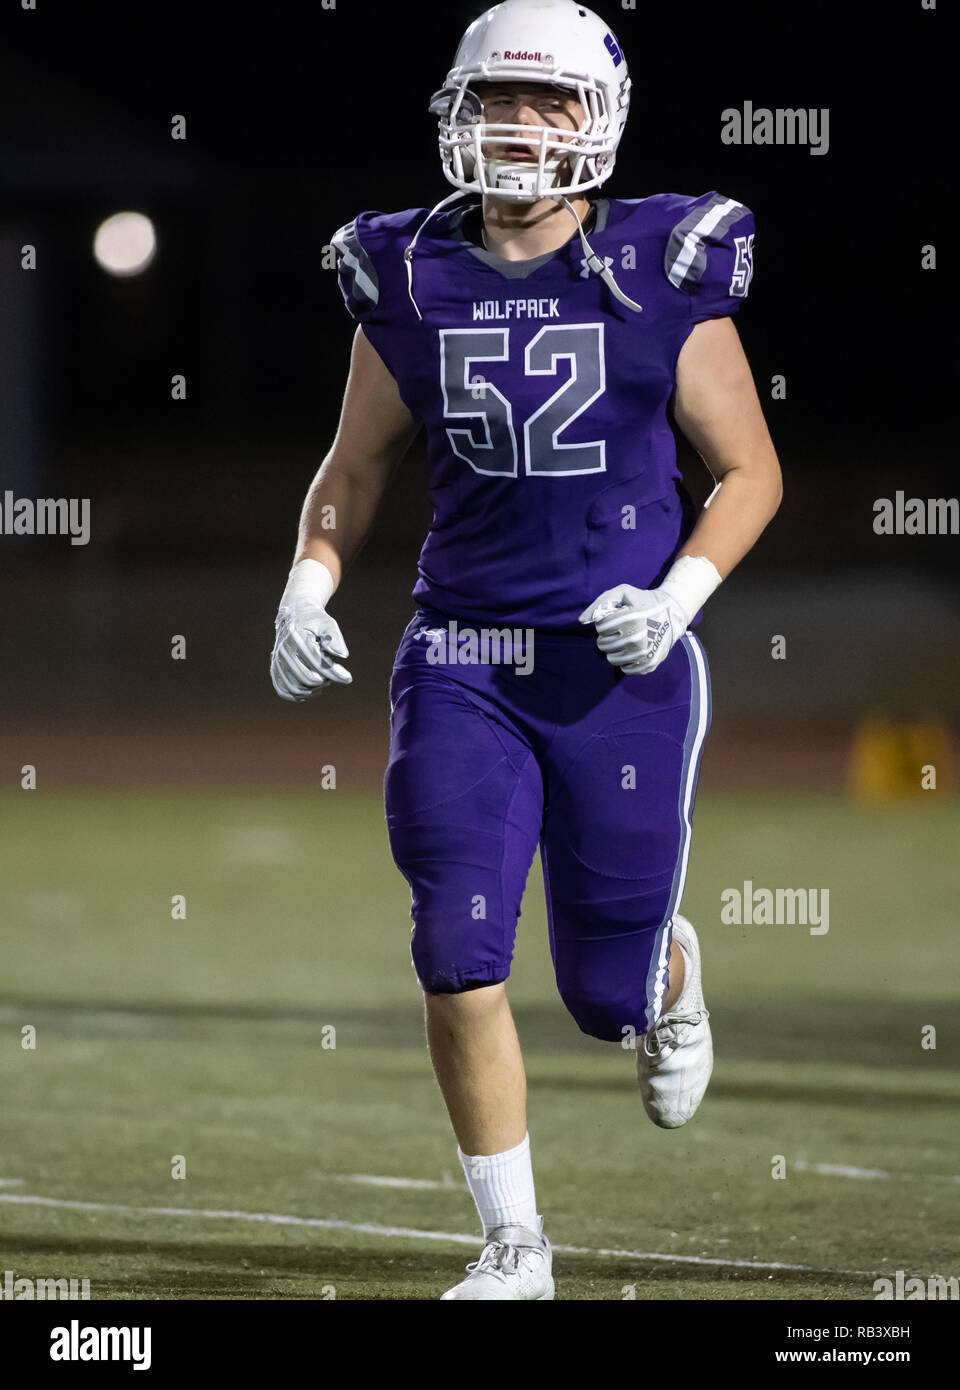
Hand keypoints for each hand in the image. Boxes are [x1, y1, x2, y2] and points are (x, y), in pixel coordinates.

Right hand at [270, 560, 351, 700]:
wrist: (295, 615)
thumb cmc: (315, 620)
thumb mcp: (328, 623)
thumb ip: (335, 638)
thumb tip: (343, 656)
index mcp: (297, 638)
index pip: (318, 663)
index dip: (335, 674)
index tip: (348, 678)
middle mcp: (284, 651)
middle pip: (308, 678)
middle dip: (326, 681)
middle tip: (334, 675)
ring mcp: (277, 661)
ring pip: (296, 688)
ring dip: (313, 690)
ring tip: (324, 681)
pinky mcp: (275, 669)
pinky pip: (284, 690)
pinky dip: (298, 696)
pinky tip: (312, 692)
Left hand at [579, 582, 686, 674]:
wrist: (672, 614)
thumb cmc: (642, 602)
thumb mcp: (623, 592)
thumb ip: (600, 603)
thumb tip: (582, 620)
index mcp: (631, 618)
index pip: (600, 627)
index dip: (605, 622)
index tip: (617, 618)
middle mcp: (638, 638)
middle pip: (602, 644)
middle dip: (607, 636)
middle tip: (621, 629)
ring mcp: (644, 653)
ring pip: (611, 659)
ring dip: (614, 649)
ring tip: (626, 639)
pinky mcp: (649, 665)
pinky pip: (624, 669)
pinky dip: (626, 660)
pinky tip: (633, 649)